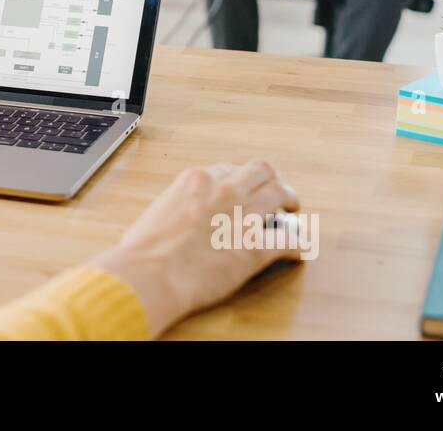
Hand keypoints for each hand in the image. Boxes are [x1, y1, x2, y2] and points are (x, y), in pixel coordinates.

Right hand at [93, 161, 300, 336]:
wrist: (149, 273)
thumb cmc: (144, 249)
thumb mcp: (160, 211)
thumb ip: (181, 206)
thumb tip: (187, 216)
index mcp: (196, 180)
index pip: (229, 169)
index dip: (240, 180)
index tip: (242, 189)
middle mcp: (224, 191)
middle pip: (262, 171)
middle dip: (272, 180)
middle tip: (277, 194)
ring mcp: (243, 217)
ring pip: (281, 194)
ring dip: (290, 201)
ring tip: (292, 212)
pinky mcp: (256, 248)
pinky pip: (290, 240)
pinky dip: (298, 245)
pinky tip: (299, 251)